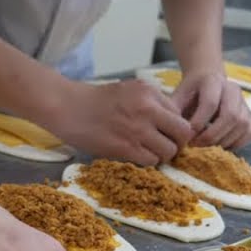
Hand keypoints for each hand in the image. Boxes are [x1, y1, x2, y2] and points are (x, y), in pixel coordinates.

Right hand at [44, 79, 192, 165]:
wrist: (68, 107)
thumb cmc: (95, 100)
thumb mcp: (129, 89)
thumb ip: (152, 101)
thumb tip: (169, 120)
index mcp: (150, 92)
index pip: (180, 115)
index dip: (175, 128)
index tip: (166, 134)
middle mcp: (148, 109)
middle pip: (183, 133)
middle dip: (177, 143)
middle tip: (165, 146)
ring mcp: (138, 129)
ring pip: (169, 151)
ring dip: (161, 155)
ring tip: (147, 152)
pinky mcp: (126, 147)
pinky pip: (151, 161)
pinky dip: (146, 161)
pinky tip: (135, 156)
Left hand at [172, 70, 250, 148]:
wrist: (205, 84)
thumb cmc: (189, 94)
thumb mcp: (177, 98)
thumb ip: (173, 113)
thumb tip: (174, 134)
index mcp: (213, 81)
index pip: (211, 103)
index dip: (199, 122)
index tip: (187, 136)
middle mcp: (232, 89)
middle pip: (231, 115)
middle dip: (212, 135)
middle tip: (196, 145)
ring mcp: (244, 102)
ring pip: (242, 125)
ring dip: (222, 141)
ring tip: (205, 146)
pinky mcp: (250, 116)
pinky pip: (249, 133)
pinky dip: (236, 144)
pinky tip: (219, 145)